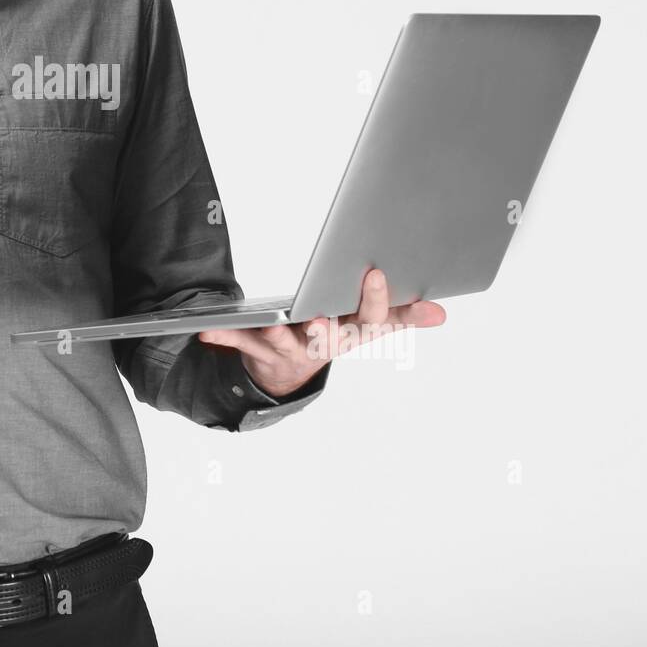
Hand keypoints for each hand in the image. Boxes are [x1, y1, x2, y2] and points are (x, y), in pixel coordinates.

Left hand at [197, 268, 446, 398]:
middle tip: (321, 317)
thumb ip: (403, 315)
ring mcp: (288, 348)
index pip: (368, 319)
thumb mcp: (370, 325)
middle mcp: (320, 344)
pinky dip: (223, 337)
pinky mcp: (257, 347)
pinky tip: (205, 332)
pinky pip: (239, 341)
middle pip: (326, 336)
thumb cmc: (332, 336)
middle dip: (325, 328)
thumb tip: (441, 313)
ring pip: (283, 342)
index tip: (375, 273)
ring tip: (269, 324)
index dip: (373, 299)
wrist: (290, 373)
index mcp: (350, 334)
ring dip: (276, 334)